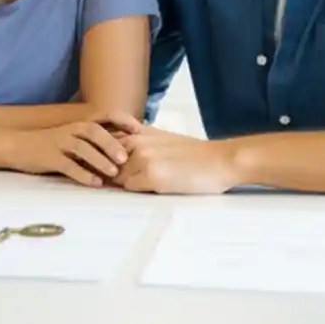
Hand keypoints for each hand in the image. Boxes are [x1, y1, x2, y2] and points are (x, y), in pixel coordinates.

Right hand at [7, 112, 141, 186]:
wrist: (17, 147)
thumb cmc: (51, 145)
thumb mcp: (73, 138)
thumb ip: (93, 141)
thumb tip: (124, 148)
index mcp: (79, 124)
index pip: (104, 115)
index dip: (122, 119)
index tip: (139, 129)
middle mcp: (70, 130)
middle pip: (94, 131)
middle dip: (111, 143)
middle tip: (125, 157)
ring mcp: (59, 143)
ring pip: (82, 148)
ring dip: (99, 159)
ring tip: (113, 172)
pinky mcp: (49, 158)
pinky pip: (68, 166)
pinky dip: (83, 174)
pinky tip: (95, 183)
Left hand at [112, 130, 239, 193]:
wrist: (220, 160)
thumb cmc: (196, 154)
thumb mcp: (163, 139)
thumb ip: (140, 143)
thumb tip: (119, 155)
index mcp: (139, 133)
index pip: (105, 146)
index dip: (104, 159)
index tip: (105, 166)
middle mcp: (137, 142)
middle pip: (107, 163)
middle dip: (110, 173)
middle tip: (120, 180)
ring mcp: (143, 158)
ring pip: (117, 177)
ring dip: (124, 183)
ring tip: (142, 183)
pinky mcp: (151, 175)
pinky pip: (130, 188)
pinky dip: (137, 191)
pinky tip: (154, 187)